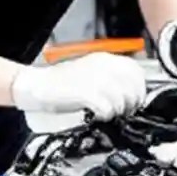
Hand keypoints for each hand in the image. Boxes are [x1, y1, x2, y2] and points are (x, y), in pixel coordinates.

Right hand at [11, 52, 146, 118]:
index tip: (136, 100)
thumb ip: (112, 78)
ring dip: (118, 110)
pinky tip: (99, 116)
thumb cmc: (63, 83)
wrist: (36, 85)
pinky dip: (106, 115)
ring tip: (109, 114)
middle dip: (132, 103)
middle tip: (124, 111)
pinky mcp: (85, 92)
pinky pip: (107, 107)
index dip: (140, 89)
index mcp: (106, 59)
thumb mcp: (93, 73)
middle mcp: (103, 66)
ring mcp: (94, 78)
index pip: (137, 72)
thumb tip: (132, 92)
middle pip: (133, 87)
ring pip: (122, 98)